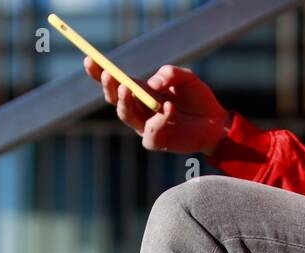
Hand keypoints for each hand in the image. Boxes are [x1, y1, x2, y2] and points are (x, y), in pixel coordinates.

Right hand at [84, 59, 229, 153]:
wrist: (215, 122)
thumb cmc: (197, 98)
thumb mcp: (186, 78)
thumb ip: (170, 73)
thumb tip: (153, 83)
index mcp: (141, 91)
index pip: (115, 81)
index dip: (99, 72)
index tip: (89, 60)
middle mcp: (139, 109)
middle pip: (115, 99)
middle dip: (109, 87)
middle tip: (109, 76)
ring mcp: (146, 126)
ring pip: (126, 116)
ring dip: (125, 102)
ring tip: (128, 89)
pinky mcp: (157, 141)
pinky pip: (150, 133)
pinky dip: (158, 121)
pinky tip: (168, 109)